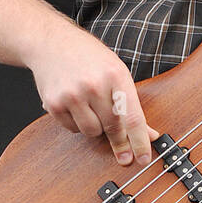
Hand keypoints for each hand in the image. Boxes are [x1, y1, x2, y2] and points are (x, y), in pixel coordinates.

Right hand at [28, 23, 158, 166]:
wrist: (52, 43)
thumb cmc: (89, 58)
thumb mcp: (116, 73)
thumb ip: (132, 104)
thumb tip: (149, 134)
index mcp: (115, 75)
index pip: (132, 117)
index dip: (140, 142)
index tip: (143, 159)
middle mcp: (94, 85)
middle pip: (112, 127)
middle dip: (119, 142)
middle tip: (124, 154)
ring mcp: (72, 95)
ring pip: (92, 132)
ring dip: (95, 128)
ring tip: (91, 107)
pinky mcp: (53, 104)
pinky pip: (72, 129)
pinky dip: (77, 123)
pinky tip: (75, 104)